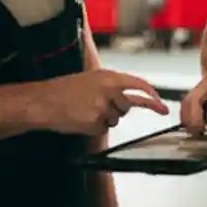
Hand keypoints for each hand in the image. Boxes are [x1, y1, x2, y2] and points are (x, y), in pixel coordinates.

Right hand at [31, 69, 168, 135]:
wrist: (44, 101)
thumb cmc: (64, 90)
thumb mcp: (90, 79)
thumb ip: (111, 86)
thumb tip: (129, 98)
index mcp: (108, 76)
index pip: (139, 85)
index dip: (152, 96)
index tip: (162, 105)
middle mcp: (109, 91)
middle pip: (127, 106)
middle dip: (119, 109)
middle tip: (101, 107)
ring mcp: (103, 108)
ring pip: (115, 119)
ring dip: (104, 117)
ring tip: (83, 109)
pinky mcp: (96, 123)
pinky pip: (103, 129)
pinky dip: (94, 127)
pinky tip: (80, 119)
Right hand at [179, 65, 206, 144]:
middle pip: (194, 100)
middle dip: (195, 121)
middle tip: (202, 136)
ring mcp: (198, 87)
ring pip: (186, 103)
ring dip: (188, 121)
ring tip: (197, 134)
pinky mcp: (193, 93)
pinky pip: (184, 106)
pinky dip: (186, 119)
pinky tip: (192, 129)